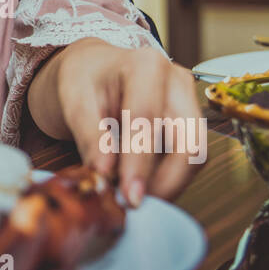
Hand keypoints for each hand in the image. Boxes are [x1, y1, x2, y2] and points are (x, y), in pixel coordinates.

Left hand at [28, 37, 203, 206]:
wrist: (96, 67)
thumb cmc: (85, 78)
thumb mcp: (74, 99)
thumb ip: (90, 135)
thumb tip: (104, 174)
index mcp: (146, 65)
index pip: (147, 118)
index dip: (139, 163)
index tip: (129, 197)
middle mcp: (178, 81)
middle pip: (189, 143)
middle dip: (165, 183)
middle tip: (132, 204)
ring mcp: (189, 102)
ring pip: (194, 157)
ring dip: (167, 184)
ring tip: (131, 195)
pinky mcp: (191, 122)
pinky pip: (187, 159)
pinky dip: (166, 178)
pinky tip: (140, 185)